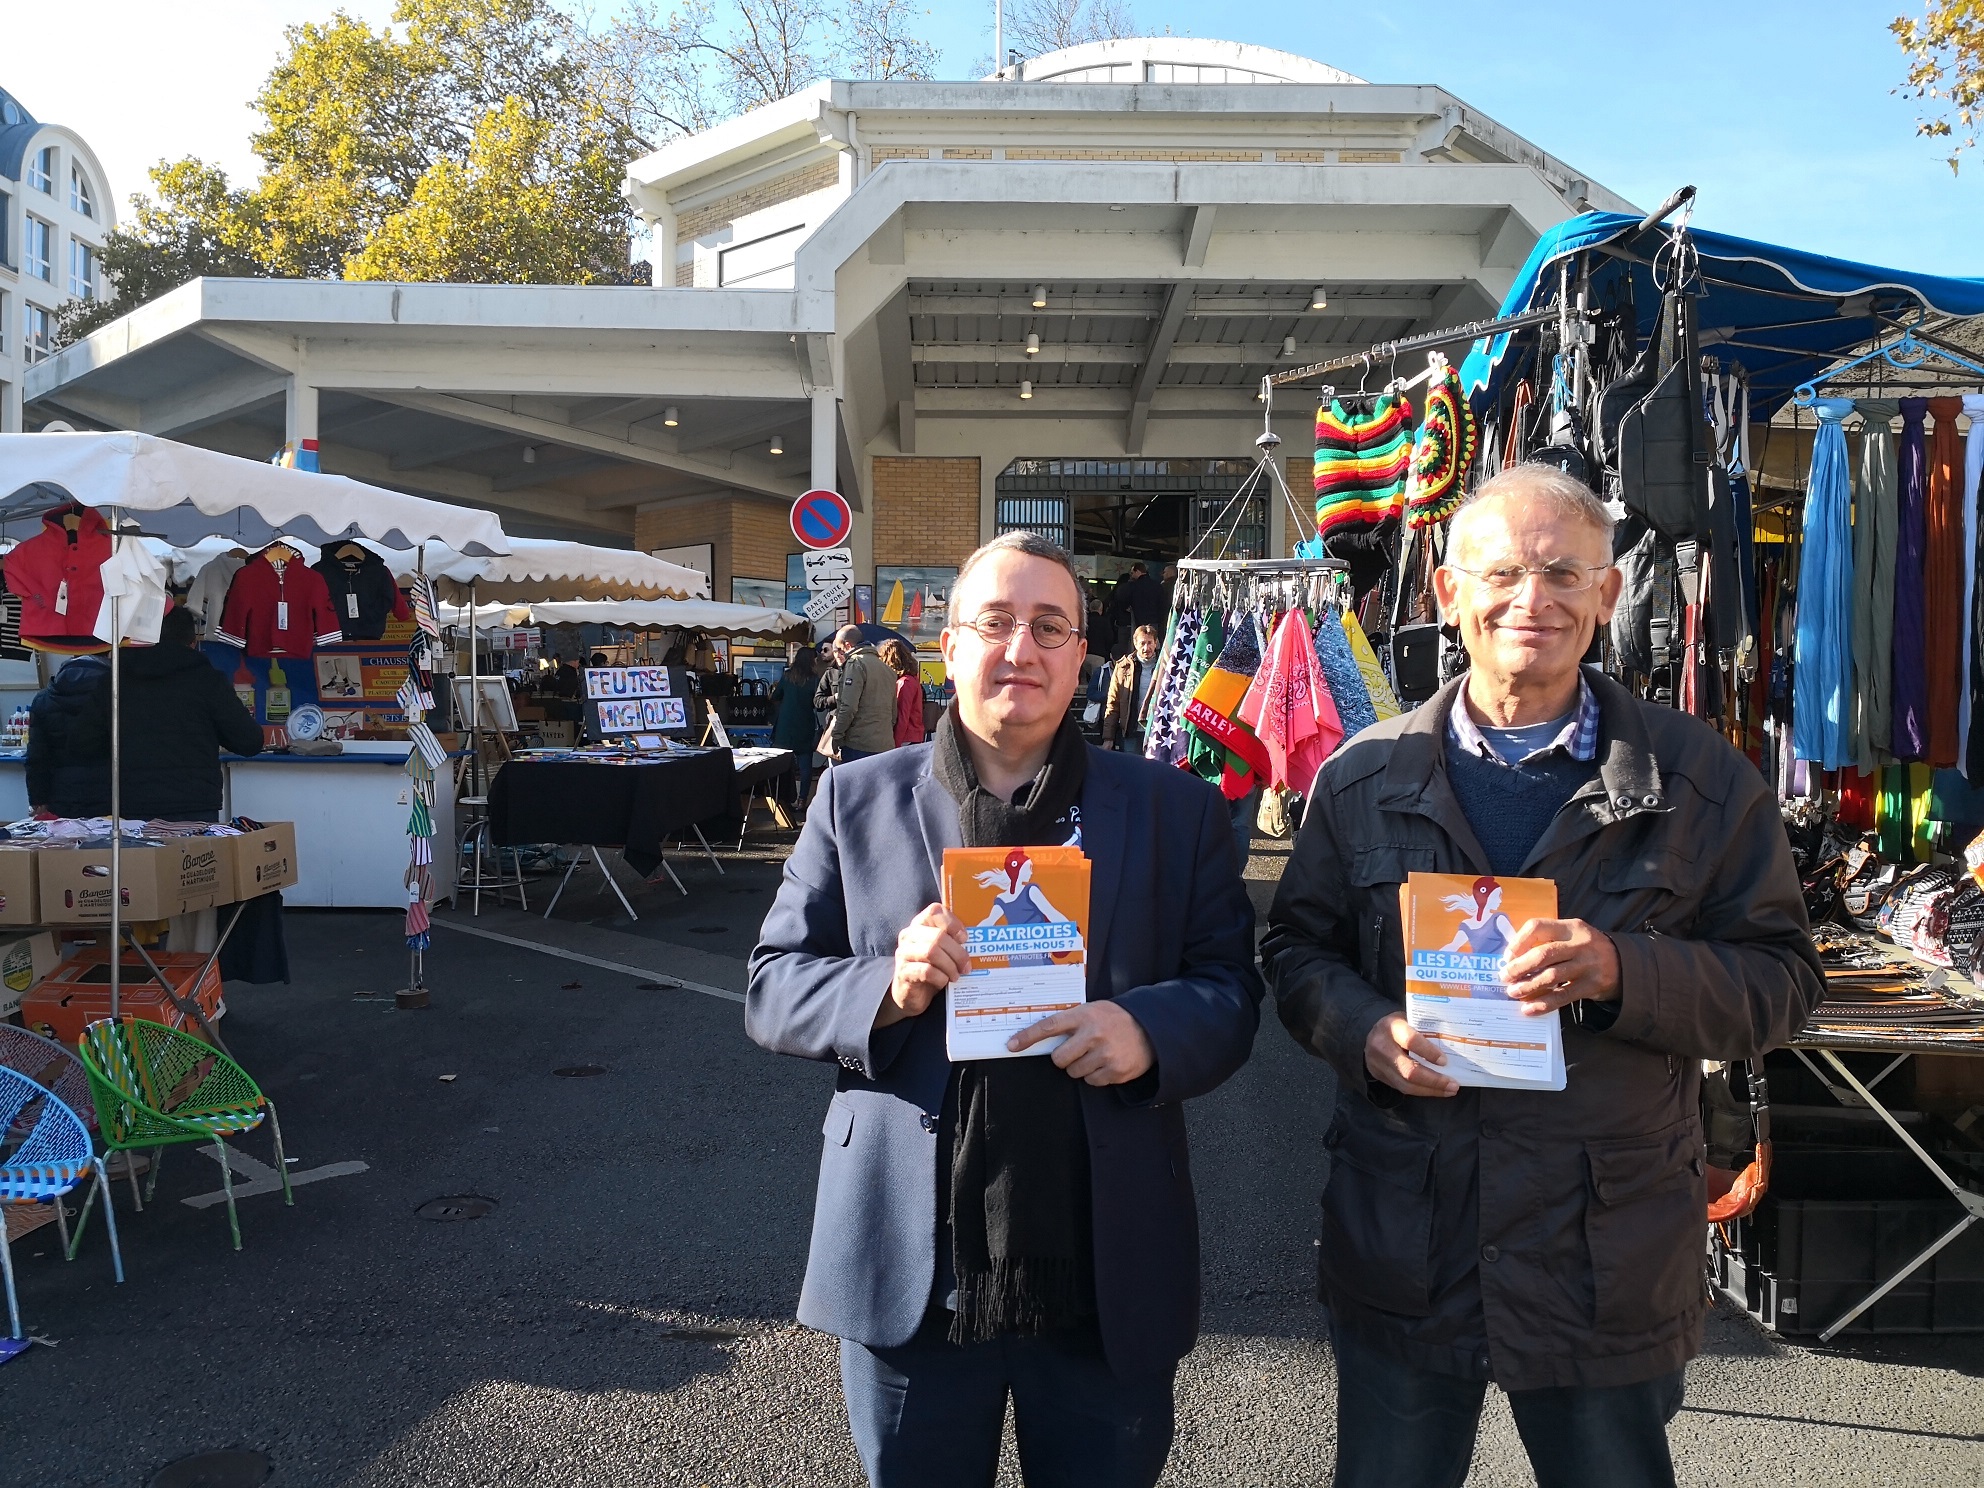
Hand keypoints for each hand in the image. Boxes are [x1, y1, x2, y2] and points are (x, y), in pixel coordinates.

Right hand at [877, 903, 967, 1028]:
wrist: (912, 994)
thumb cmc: (931, 968)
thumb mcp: (942, 951)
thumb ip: (953, 941)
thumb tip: (978, 942)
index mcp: (920, 925)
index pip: (935, 911)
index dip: (953, 923)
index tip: (964, 939)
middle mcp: (909, 935)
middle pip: (938, 936)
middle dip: (958, 953)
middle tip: (966, 966)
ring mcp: (904, 953)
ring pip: (932, 952)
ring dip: (950, 966)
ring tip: (956, 975)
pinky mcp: (903, 972)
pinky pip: (926, 971)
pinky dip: (941, 977)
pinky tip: (944, 981)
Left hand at [1008, 1000, 1153, 1085]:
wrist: (1151, 1028)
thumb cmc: (1116, 1018)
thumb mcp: (1093, 1010)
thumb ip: (1071, 1021)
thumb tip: (1041, 1037)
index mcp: (1085, 1015)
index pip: (1048, 1026)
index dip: (1027, 1037)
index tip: (1011, 1045)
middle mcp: (1093, 1034)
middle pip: (1059, 1059)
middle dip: (1063, 1058)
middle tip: (1076, 1050)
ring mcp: (1105, 1055)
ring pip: (1074, 1072)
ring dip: (1080, 1067)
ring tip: (1096, 1054)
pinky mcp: (1116, 1071)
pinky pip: (1092, 1082)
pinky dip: (1095, 1075)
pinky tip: (1106, 1062)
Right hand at [1364, 1012, 1458, 1096]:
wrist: (1371, 1034)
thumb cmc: (1398, 1025)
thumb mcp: (1409, 1019)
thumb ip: (1425, 1029)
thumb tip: (1455, 1043)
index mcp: (1391, 1026)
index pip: (1411, 1041)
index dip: (1429, 1053)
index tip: (1445, 1061)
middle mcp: (1381, 1046)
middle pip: (1409, 1070)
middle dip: (1434, 1080)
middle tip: (1454, 1084)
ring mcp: (1378, 1064)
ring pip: (1406, 1084)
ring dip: (1431, 1090)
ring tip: (1450, 1090)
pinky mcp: (1380, 1077)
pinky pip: (1403, 1089)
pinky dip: (1422, 1091)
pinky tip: (1436, 1090)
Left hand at [1501, 918, 1619, 1015]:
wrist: (1624, 964)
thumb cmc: (1586, 949)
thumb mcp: (1572, 936)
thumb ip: (1548, 941)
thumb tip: (1512, 959)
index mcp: (1570, 928)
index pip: (1538, 927)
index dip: (1518, 942)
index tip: (1507, 956)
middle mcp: (1580, 944)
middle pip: (1543, 954)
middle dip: (1519, 967)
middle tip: (1505, 977)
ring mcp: (1587, 965)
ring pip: (1552, 976)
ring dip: (1528, 986)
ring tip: (1514, 992)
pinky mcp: (1592, 985)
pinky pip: (1563, 996)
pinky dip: (1543, 1004)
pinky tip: (1529, 1009)